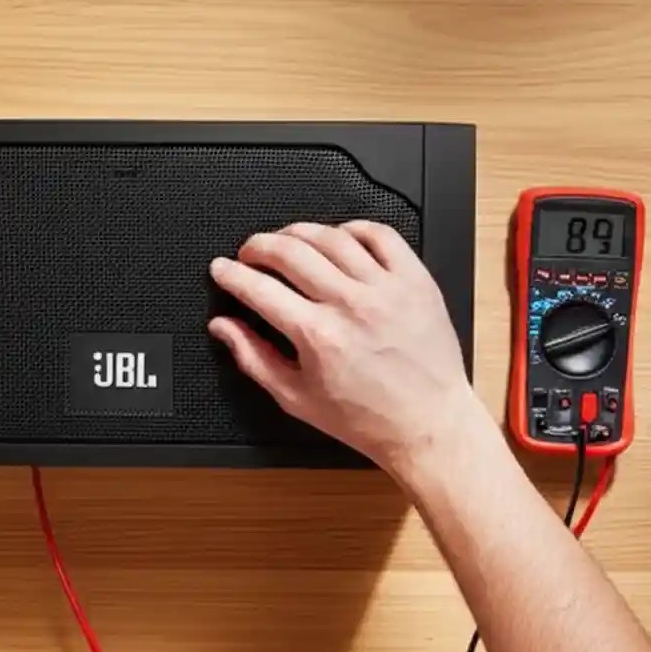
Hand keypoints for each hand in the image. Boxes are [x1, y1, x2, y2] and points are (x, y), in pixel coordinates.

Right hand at [208, 221, 479, 474]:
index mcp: (318, 336)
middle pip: (290, 251)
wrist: (428, 423)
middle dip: (258, 246)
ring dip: (298, 232)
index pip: (259, 288)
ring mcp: (386, 288)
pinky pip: (380, 235)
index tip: (222, 268)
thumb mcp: (296, 398)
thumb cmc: (368, 418)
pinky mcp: (414, 280)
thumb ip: (253, 358)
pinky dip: (353, 228)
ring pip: (331, 236)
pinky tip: (338, 237)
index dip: (231, 274)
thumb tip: (223, 328)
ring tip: (286, 240)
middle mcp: (351, 305)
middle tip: (249, 252)